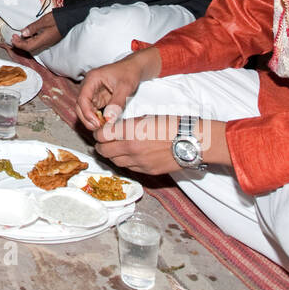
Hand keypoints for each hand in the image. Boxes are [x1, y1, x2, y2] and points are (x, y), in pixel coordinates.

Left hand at [9, 11, 61, 53]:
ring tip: (19, 35)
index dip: (19, 44)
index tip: (13, 38)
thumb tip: (23, 33)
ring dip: (25, 41)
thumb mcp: (43, 21)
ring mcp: (48, 41)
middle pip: (30, 47)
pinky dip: (31, 39)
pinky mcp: (49, 39)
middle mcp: (45, 43)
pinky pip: (37, 42)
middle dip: (20, 43)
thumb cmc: (57, 19)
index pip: (28, 46)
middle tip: (14, 36)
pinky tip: (29, 33)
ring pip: (33, 45)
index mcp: (43, 40)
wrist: (69, 19)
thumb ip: (33, 28)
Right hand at [75, 48, 159, 130]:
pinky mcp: (98, 99)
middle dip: (86, 118)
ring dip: (91, 119)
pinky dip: (97, 118)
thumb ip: (117, 103)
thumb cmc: (129, 73)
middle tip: (97, 128)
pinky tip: (104, 124)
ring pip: (85, 109)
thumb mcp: (125, 88)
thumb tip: (109, 119)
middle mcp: (89, 86)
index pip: (82, 98)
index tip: (96, 123)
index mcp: (92, 79)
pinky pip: (93, 111)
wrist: (135, 68)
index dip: (86, 112)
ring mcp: (93, 93)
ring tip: (102, 127)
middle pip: (80, 105)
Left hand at [93, 116, 227, 174]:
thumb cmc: (170, 125)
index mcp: (129, 131)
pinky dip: (125, 162)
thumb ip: (126, 125)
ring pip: (115, 161)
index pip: (101, 136)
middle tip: (103, 141)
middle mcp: (130, 148)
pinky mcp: (147, 171)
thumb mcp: (145, 118)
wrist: (190, 141)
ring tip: (115, 148)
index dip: (98, 133)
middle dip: (101, 145)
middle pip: (104, 151)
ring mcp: (138, 162)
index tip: (100, 132)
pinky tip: (129, 155)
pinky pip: (129, 168)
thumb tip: (113, 130)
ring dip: (112, 155)